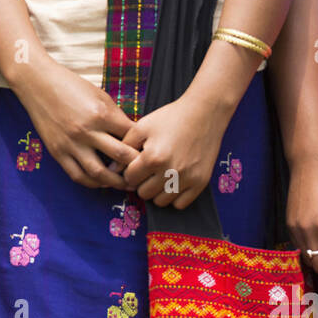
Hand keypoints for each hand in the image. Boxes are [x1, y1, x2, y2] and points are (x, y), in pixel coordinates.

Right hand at [14, 56, 137, 189]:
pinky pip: (78, 175)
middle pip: (121, 157)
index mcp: (101, 114)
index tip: (148, 152)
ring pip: (99, 173)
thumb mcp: (100, 95)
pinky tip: (102, 183)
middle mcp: (87, 131)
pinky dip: (93, 183)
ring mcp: (71, 144)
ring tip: (126, 185)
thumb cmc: (71, 86)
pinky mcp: (58, 152)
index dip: (141, 145)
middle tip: (144, 172)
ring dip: (116, 182)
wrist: (37, 83)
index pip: (130, 136)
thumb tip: (133, 134)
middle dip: (135, 166)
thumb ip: (116, 116)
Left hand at [122, 92, 230, 208]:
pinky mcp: (200, 182)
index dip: (130, 172)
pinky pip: (180, 204)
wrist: (204, 113)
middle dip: (142, 183)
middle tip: (149, 171)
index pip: (130, 179)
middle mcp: (169, 171)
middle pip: (144, 193)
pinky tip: (174, 183)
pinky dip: (174, 197)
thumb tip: (113, 169)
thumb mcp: (143, 126)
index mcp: (152, 157)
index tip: (137, 166)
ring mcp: (186, 179)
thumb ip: (124, 147)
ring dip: (157, 192)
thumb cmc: (171, 117)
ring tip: (161, 177)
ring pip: (161, 201)